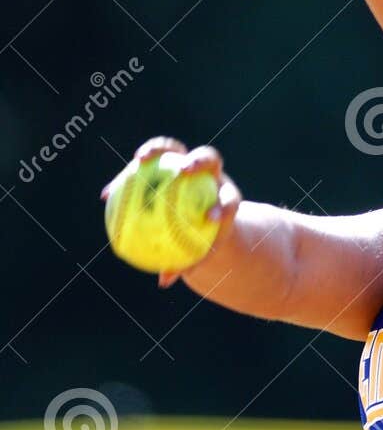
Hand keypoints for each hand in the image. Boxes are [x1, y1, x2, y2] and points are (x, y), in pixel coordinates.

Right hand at [102, 138, 242, 288]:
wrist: (198, 220)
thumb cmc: (199, 243)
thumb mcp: (195, 256)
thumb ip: (184, 263)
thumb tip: (164, 281)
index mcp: (224, 197)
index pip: (229, 198)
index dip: (222, 204)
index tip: (211, 217)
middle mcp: (210, 176)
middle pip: (209, 158)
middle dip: (198, 161)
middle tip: (183, 169)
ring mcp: (188, 164)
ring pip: (175, 150)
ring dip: (157, 149)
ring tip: (138, 160)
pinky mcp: (166, 161)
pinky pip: (145, 166)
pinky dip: (126, 177)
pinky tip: (107, 195)